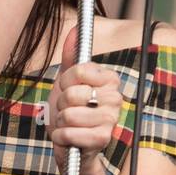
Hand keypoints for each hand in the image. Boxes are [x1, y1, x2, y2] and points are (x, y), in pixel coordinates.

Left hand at [47, 26, 122, 173]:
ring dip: (60, 122)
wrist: (70, 144)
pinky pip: (69, 133)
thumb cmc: (69, 111)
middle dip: (60, 104)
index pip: (78, 70)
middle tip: (67, 110)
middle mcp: (115, 97)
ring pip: (68, 114)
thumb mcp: (67, 82)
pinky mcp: (103, 139)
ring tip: (68, 124)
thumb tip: (75, 29)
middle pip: (71, 93)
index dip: (64, 82)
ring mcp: (111, 119)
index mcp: (109, 79)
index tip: (68, 90)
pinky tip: (68, 138)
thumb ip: (72, 56)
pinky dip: (61, 137)